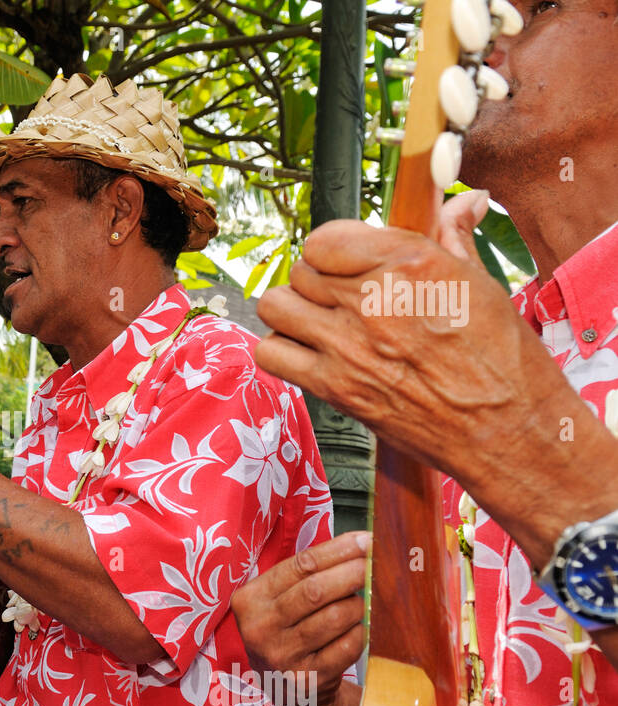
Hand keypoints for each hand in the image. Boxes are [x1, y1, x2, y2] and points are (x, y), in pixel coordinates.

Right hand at [231, 532, 369, 705]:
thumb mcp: (278, 602)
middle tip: (375, 565)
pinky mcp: (308, 679)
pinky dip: (359, 632)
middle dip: (353, 572)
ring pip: (334, 617)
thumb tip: (360, 544)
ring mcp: (282, 656)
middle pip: (316, 590)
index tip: (367, 540)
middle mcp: (260, 628)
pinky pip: (347, 646)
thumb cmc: (287, 631)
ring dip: (356, 604)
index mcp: (249, 600)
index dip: (338, 550)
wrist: (287, 691)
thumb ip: (306, 575)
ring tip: (360, 601)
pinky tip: (358, 628)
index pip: (299, 565)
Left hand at [255, 191, 565, 482]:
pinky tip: (309, 354)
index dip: (332, 247)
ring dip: (292, 311)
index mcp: (410, 263)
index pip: (326, 237)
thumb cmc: (502, 361)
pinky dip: (282, 352)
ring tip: (319, 322)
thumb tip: (461, 202)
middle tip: (341, 297)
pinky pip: (271, 354)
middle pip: (300, 270)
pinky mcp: (334, 387)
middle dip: (317, 280)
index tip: (346, 259)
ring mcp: (347, 345)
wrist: (505, 430)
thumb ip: (453, 237)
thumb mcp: (482, 284)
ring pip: (275, 306)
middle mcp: (372, 300)